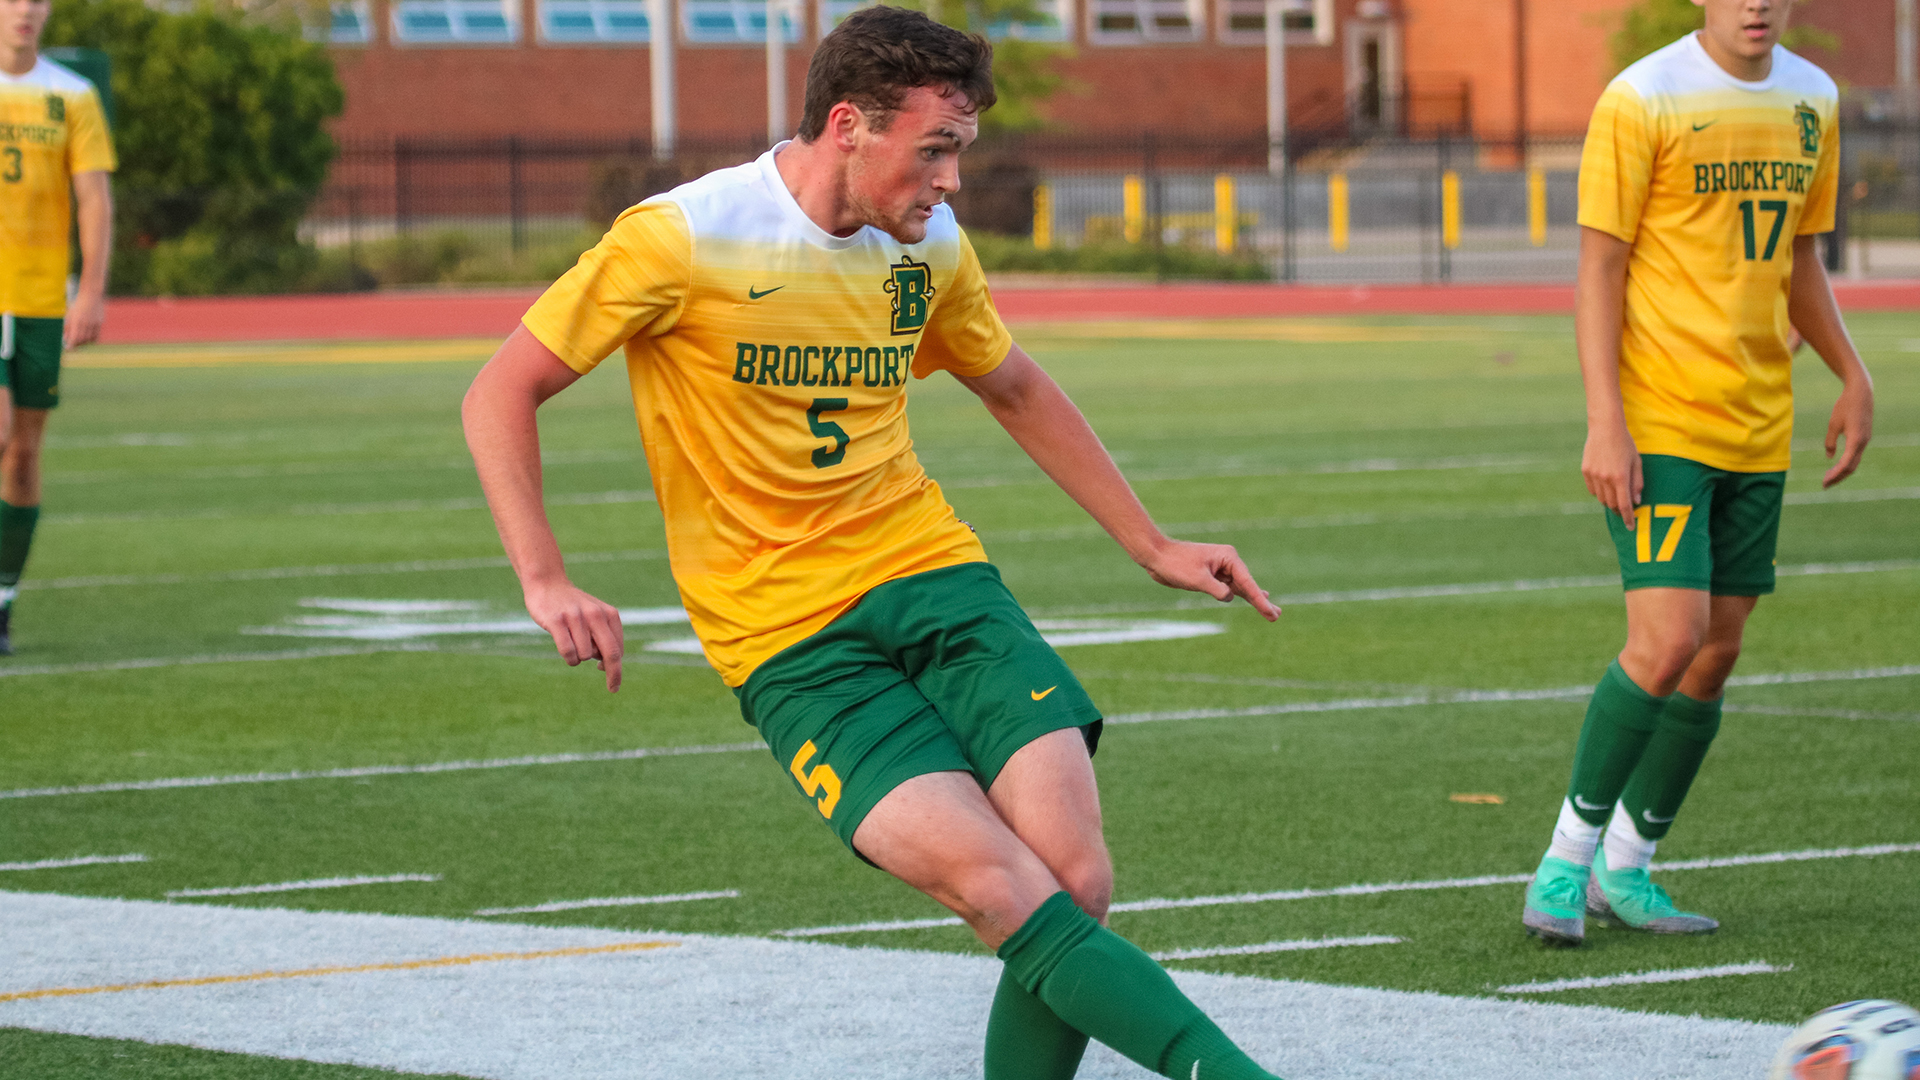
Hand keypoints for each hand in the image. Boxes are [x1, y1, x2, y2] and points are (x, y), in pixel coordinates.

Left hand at [63, 292, 104, 348]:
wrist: (91, 296)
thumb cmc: (78, 305)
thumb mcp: (69, 315)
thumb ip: (67, 327)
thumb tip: (65, 339)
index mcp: (76, 321)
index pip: (74, 338)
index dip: (71, 345)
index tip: (68, 349)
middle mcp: (86, 323)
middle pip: (82, 340)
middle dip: (77, 344)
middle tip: (73, 344)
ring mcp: (94, 323)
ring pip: (89, 339)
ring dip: (84, 342)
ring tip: (80, 340)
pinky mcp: (100, 323)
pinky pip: (96, 335)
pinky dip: (91, 338)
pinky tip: (87, 337)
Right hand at [524, 579, 624, 690]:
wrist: (548, 584)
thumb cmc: (574, 607)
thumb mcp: (595, 617)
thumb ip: (604, 638)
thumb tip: (607, 666)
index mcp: (608, 614)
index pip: (618, 649)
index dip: (617, 669)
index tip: (614, 683)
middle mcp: (595, 614)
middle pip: (611, 653)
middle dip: (614, 675)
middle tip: (613, 689)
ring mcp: (576, 617)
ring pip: (585, 656)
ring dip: (579, 658)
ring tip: (572, 644)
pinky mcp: (556, 621)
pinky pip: (568, 652)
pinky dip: (569, 658)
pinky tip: (567, 653)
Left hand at [1141, 539, 1279, 620]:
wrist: (1156, 556)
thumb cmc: (1176, 564)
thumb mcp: (1198, 580)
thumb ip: (1217, 590)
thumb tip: (1229, 597)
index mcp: (1228, 557)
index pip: (1247, 582)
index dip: (1259, 600)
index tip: (1271, 613)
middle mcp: (1227, 562)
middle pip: (1248, 585)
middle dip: (1261, 601)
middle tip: (1277, 616)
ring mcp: (1220, 569)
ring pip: (1241, 588)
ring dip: (1254, 600)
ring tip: (1271, 613)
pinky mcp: (1212, 576)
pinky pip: (1230, 588)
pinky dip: (1241, 596)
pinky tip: (1252, 599)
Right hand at [1581, 421, 1640, 523]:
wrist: (1605, 428)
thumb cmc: (1625, 443)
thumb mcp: (1636, 462)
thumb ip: (1637, 482)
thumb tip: (1636, 501)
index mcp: (1621, 477)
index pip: (1624, 505)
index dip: (1628, 517)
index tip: (1630, 527)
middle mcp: (1605, 479)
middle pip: (1611, 504)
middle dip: (1619, 510)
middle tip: (1624, 509)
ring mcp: (1594, 475)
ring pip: (1601, 498)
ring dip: (1609, 501)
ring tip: (1615, 496)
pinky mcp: (1585, 471)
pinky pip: (1592, 489)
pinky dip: (1599, 493)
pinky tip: (1605, 486)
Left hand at [1822, 378, 1873, 488]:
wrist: (1861, 393)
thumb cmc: (1845, 406)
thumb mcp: (1833, 424)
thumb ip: (1831, 442)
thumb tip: (1830, 457)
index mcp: (1856, 440)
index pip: (1846, 464)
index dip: (1835, 475)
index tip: (1824, 482)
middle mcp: (1863, 442)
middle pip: (1851, 466)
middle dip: (1838, 477)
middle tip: (1824, 485)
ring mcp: (1865, 440)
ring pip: (1855, 462)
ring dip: (1842, 471)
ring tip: (1828, 478)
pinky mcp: (1864, 437)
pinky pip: (1856, 455)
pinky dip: (1846, 463)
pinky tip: (1836, 466)